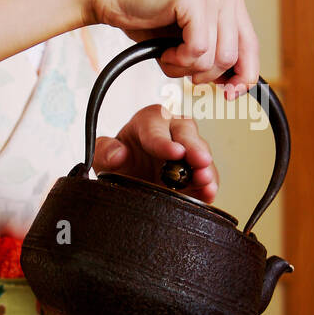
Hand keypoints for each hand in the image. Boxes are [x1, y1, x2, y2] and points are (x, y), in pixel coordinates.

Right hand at [82, 0, 258, 98]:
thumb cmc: (145, 17)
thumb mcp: (190, 38)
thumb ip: (216, 54)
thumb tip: (238, 84)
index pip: (251, 46)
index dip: (243, 76)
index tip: (229, 94)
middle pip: (234, 56)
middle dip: (206, 74)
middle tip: (180, 65)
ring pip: (217, 56)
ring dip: (187, 67)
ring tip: (168, 54)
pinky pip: (198, 50)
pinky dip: (177, 60)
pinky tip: (164, 49)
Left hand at [92, 106, 218, 204]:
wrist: (129, 183)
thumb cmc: (119, 163)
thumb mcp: (103, 157)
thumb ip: (105, 151)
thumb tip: (117, 154)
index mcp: (148, 122)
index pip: (156, 127)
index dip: (165, 141)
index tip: (174, 152)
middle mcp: (172, 131)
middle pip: (186, 132)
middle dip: (194, 148)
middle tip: (200, 161)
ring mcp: (187, 152)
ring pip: (201, 152)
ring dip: (205, 167)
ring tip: (205, 179)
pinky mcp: (197, 172)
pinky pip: (208, 175)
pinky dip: (210, 185)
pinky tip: (209, 192)